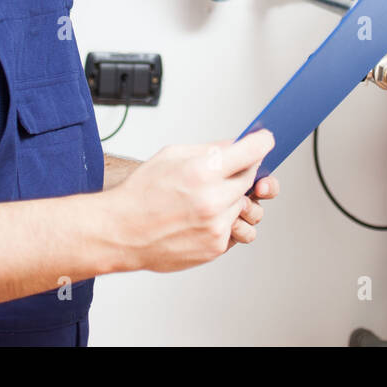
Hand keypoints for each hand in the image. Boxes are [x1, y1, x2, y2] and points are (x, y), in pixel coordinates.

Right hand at [106, 130, 274, 273]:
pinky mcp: (216, 245)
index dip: (261, 143)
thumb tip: (237, 145)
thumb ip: (210, 149)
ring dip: (233, 198)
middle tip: (226, 171)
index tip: (265, 141)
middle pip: (252, 178)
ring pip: (245, 204)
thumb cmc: (141, 193)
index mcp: (203, 171)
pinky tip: (200, 217)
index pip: (251, 152)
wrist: (122, 231)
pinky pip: (234, 227)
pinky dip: (223, 220)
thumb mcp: (172, 155)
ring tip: (210, 198)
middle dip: (243, 171)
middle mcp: (213, 199)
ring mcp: (217, 225)